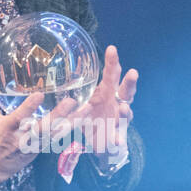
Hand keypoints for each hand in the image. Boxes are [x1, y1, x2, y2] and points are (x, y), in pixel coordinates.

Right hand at [0, 62, 77, 190]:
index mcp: (7, 128)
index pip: (19, 117)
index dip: (29, 108)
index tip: (40, 95)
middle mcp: (22, 139)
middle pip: (42, 128)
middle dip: (58, 116)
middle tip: (72, 101)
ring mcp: (33, 147)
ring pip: (54, 135)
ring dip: (72, 123)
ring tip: (87, 109)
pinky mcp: (39, 151)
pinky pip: (56, 140)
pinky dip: (70, 130)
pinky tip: (84, 120)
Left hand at [70, 45, 137, 171]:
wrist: (98, 142)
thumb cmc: (90, 118)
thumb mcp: (79, 107)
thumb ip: (72, 102)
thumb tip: (57, 96)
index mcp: (107, 91)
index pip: (111, 74)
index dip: (113, 62)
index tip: (112, 49)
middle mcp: (116, 102)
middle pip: (126, 90)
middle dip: (130, 82)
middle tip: (133, 73)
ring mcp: (119, 118)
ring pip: (126, 112)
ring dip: (125, 111)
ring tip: (122, 110)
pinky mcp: (118, 134)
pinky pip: (119, 136)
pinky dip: (118, 139)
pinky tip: (117, 142)